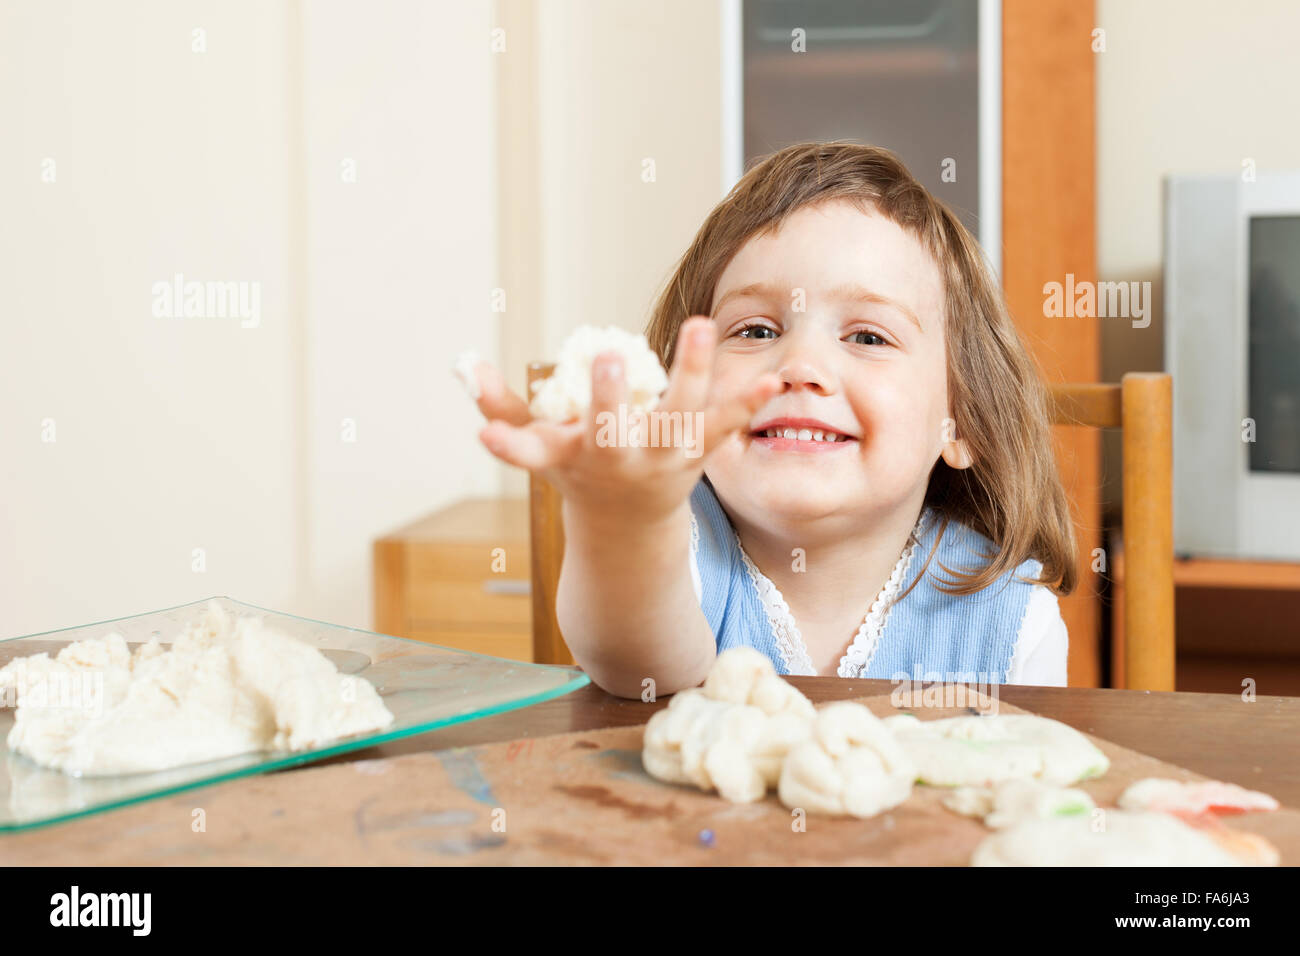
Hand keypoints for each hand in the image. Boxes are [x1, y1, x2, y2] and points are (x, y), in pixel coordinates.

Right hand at [466, 317, 781, 522]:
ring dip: (690, 373)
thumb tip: (463, 363)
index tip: (482, 433)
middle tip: (605, 359)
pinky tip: (773, 380)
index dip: (504, 443)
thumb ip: (500, 409)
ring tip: (698, 326)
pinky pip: (724, 425)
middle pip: (610, 432)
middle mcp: (615, 462)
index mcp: (569, 459)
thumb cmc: (578, 472)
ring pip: (675, 417)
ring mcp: (660, 459)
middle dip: (607, 398)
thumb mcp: (537, 448)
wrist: (629, 528)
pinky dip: (747, 402)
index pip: (529, 453)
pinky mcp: (696, 451)